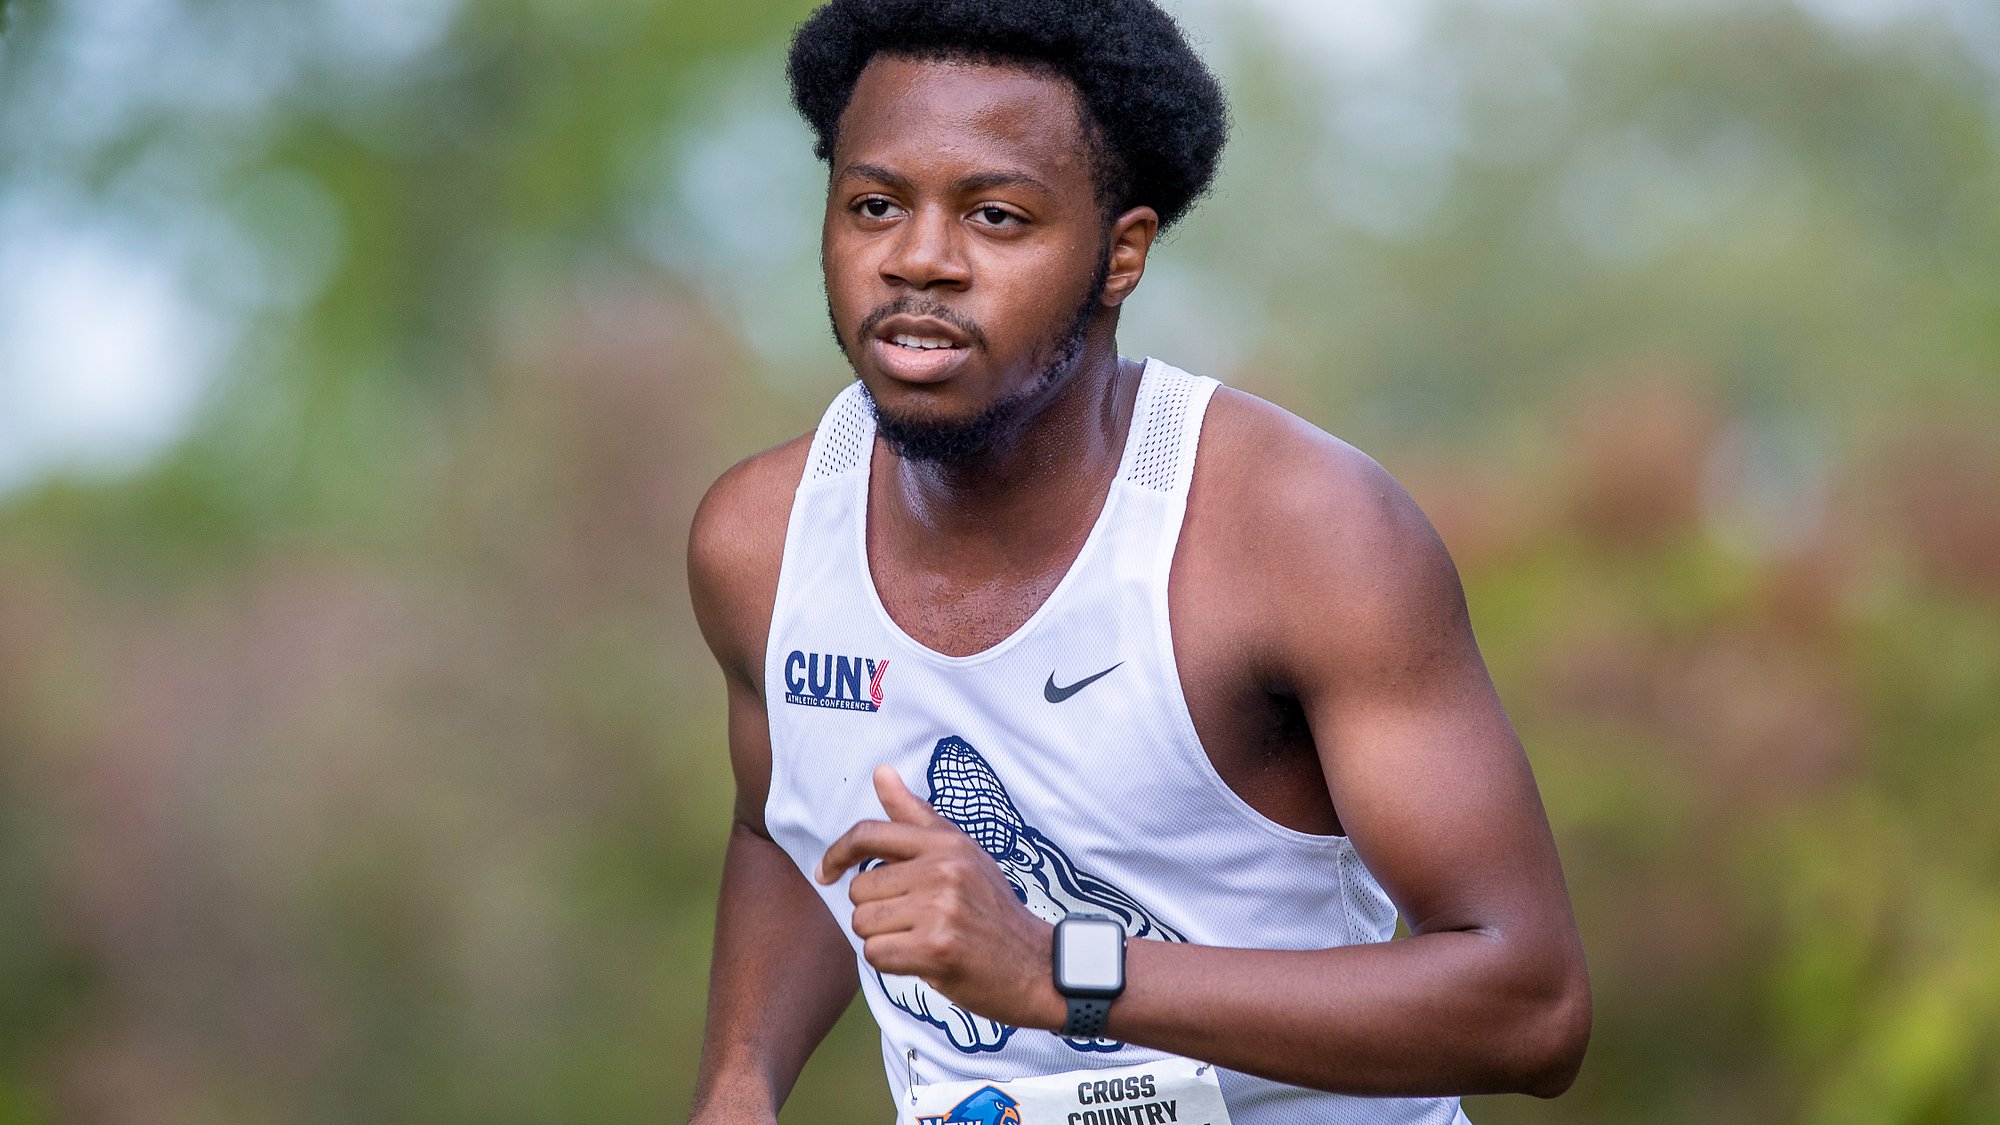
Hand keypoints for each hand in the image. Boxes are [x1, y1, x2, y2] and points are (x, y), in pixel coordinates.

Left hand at [817, 765, 1063, 1031]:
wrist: (1034, 964)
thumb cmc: (991, 908)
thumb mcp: (960, 852)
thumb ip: (915, 814)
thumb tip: (881, 771)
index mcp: (946, 844)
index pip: (869, 834)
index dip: (837, 853)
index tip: (826, 873)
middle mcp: (943, 870)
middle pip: (860, 889)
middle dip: (875, 911)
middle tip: (912, 921)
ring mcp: (940, 909)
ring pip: (864, 924)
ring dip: (882, 939)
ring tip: (919, 939)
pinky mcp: (936, 949)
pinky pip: (876, 954)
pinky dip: (890, 963)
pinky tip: (920, 960)